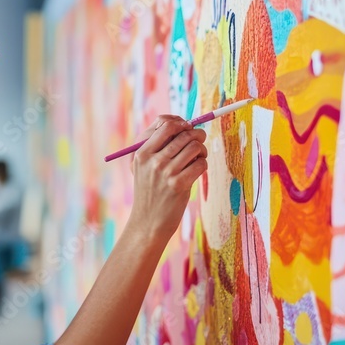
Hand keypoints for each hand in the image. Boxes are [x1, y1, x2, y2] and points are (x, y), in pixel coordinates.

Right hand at [127, 115, 207, 248]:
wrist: (148, 222)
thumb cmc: (148, 190)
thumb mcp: (141, 167)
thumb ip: (155, 145)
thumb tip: (182, 124)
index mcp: (142, 153)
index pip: (166, 125)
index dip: (181, 123)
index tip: (187, 128)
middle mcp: (153, 160)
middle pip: (184, 134)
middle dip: (197, 135)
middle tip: (200, 140)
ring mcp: (166, 173)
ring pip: (194, 147)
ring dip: (201, 150)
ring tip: (198, 157)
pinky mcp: (179, 185)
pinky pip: (200, 164)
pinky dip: (203, 165)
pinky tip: (197, 170)